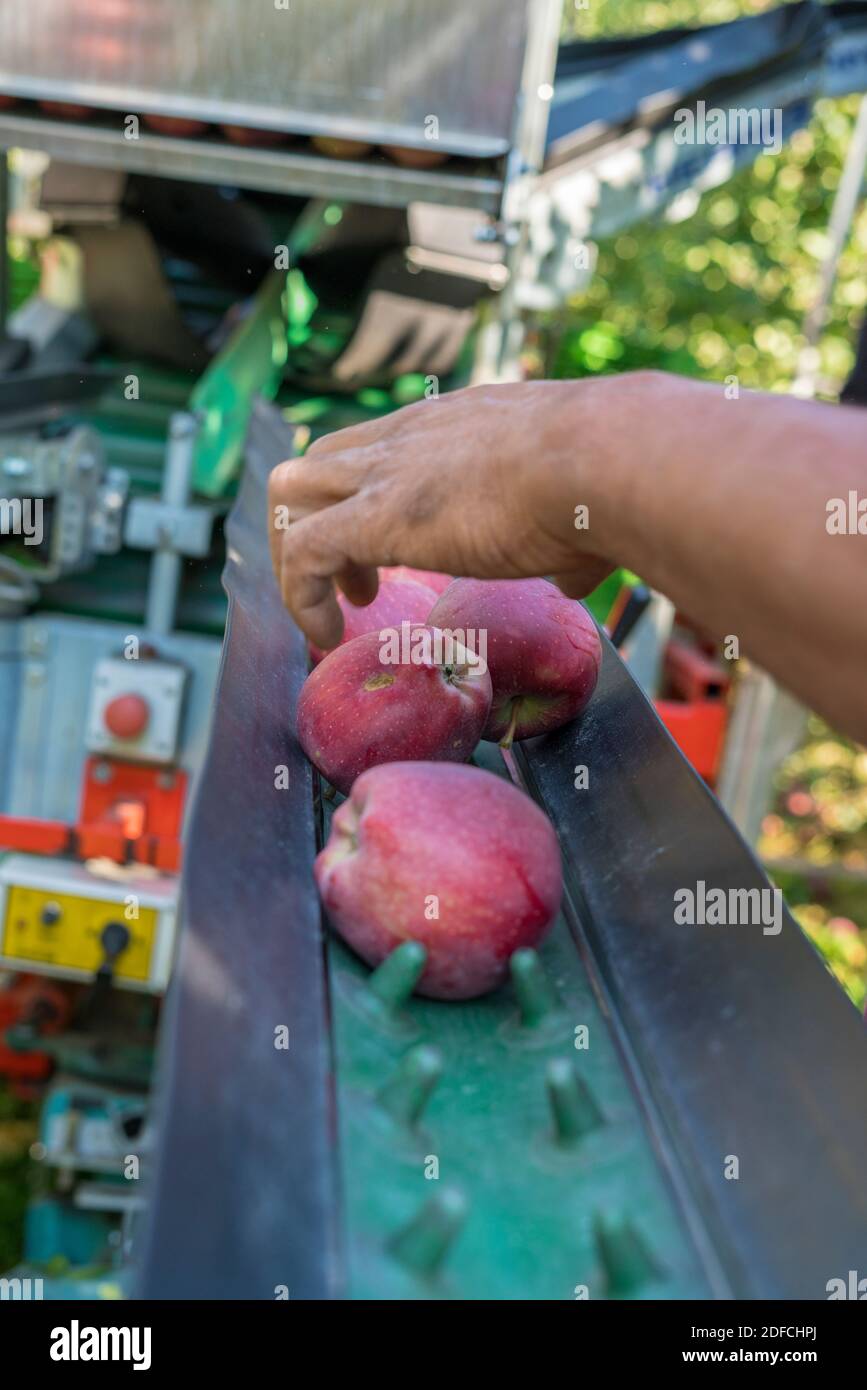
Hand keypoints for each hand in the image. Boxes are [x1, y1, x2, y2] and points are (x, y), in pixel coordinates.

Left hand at [268, 380, 614, 648]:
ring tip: (337, 612)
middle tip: (359, 587)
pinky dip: (300, 597)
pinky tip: (328, 633)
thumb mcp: (573, 508)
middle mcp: (405, 438)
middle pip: (315, 465)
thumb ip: (564, 544)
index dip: (365, 501)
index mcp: (449, 428)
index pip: (375, 448)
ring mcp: (384, 474)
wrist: (602, 458)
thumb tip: (576, 579)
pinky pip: (302, 553)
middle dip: (319, 526)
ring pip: (288, 495)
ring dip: (298, 556)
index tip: (388, 557)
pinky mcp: (374, 517)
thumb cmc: (604, 480)